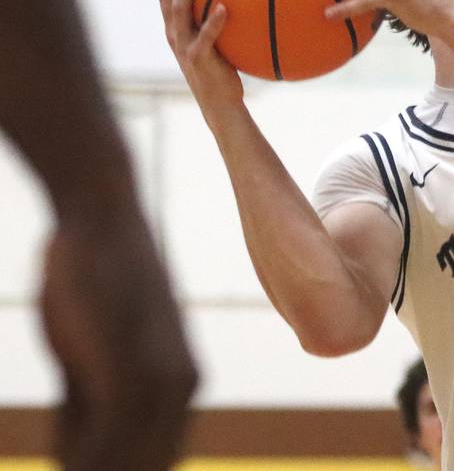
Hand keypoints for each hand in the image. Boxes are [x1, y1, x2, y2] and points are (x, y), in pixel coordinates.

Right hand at [41, 210, 197, 469]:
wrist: (101, 220)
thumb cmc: (89, 279)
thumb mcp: (93, 351)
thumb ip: (91, 397)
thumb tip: (78, 449)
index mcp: (185, 381)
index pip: (158, 456)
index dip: (114, 467)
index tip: (76, 462)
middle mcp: (183, 387)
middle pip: (145, 465)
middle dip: (100, 470)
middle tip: (65, 462)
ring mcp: (160, 384)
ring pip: (123, 462)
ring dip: (86, 467)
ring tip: (62, 450)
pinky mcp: (131, 377)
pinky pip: (104, 446)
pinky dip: (77, 459)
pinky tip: (56, 454)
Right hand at [157, 0, 241, 109]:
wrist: (219, 102)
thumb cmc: (222, 69)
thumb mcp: (217, 41)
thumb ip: (219, 19)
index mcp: (176, 28)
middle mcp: (174, 33)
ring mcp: (183, 46)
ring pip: (178, 10)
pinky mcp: (198, 59)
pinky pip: (205, 37)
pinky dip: (213, 22)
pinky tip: (224, 7)